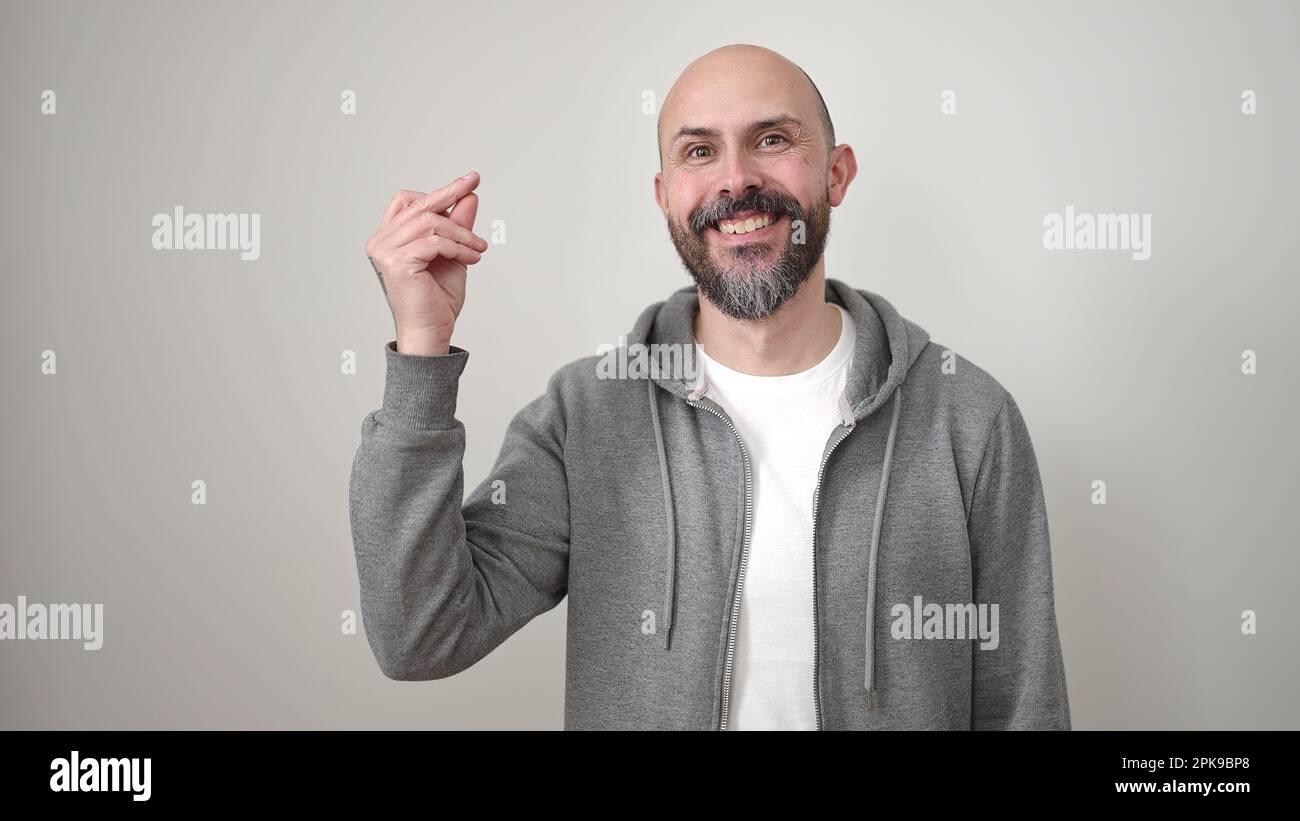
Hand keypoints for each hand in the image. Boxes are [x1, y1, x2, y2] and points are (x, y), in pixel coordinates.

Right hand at [364, 171, 489, 355]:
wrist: (431, 332)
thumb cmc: (438, 299)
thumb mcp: (453, 254)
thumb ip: (458, 226)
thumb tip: (469, 196)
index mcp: (388, 238)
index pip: (408, 202)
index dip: (438, 191)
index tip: (468, 182)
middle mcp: (380, 242)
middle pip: (419, 207)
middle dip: (451, 193)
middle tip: (475, 181)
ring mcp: (385, 251)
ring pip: (430, 223)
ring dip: (461, 233)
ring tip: (479, 248)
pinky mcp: (396, 262)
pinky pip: (434, 242)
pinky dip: (458, 247)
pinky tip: (473, 258)